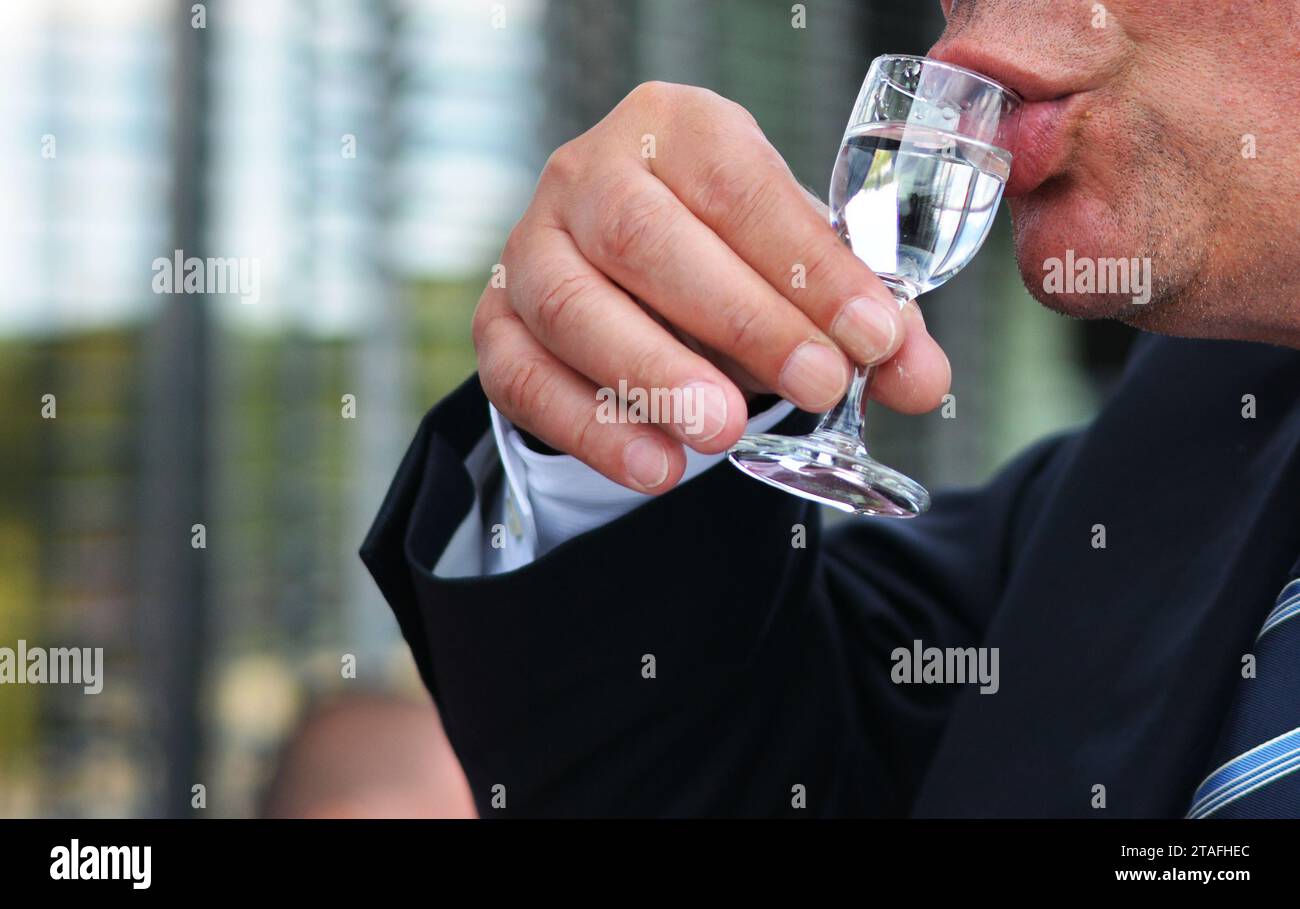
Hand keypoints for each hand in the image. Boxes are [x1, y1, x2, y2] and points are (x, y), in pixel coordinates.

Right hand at [473, 82, 950, 492]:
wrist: (624, 269)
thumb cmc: (726, 257)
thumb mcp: (800, 270)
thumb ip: (865, 320)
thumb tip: (921, 378)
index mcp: (677, 130)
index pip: (739, 185)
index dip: (809, 265)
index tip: (875, 340)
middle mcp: (591, 174)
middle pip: (645, 238)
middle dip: (740, 320)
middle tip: (817, 389)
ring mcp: (531, 247)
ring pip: (572, 306)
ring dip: (652, 374)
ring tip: (725, 434)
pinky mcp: (497, 322)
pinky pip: (523, 377)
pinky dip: (591, 428)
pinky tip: (657, 469)